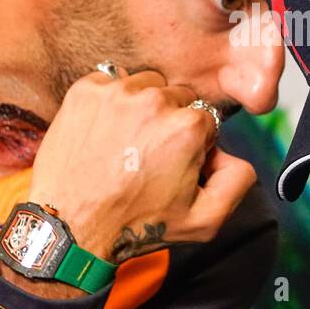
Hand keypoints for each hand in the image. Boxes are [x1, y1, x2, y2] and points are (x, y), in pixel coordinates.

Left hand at [27, 65, 255, 264]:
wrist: (71, 226)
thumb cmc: (136, 225)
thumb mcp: (205, 220)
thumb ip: (238, 182)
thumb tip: (233, 153)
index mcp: (189, 126)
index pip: (206, 118)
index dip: (195, 143)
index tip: (174, 164)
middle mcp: (154, 101)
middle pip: (178, 97)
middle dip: (170, 121)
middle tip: (149, 155)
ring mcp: (116, 92)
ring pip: (146, 85)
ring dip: (142, 107)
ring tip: (127, 142)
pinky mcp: (85, 91)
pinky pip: (111, 82)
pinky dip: (110, 101)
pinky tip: (104, 131)